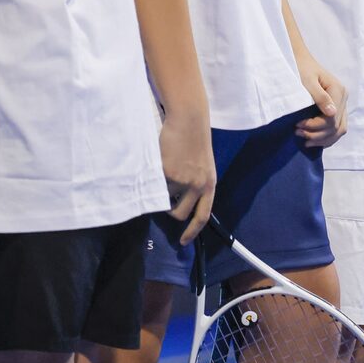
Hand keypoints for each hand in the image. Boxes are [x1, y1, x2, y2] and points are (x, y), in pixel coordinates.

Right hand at [159, 107, 217, 245]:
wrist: (190, 120)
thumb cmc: (194, 141)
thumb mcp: (203, 167)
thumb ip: (195, 185)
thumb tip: (179, 203)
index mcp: (209, 185)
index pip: (202, 216)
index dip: (192, 231)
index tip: (183, 242)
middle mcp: (197, 186)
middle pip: (179, 214)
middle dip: (169, 210)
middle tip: (165, 198)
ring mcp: (181, 179)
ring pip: (164, 197)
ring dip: (161, 188)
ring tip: (166, 167)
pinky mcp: (166, 171)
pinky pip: (155, 183)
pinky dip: (154, 175)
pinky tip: (161, 159)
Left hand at [294, 54, 346, 148]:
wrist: (300, 59)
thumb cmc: (300, 68)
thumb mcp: (307, 80)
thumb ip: (319, 96)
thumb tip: (332, 113)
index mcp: (338, 90)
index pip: (331, 118)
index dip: (315, 126)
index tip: (297, 126)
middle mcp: (343, 97)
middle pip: (337, 126)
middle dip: (317, 134)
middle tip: (298, 133)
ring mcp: (341, 103)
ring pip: (339, 129)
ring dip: (323, 138)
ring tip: (305, 140)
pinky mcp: (336, 107)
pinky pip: (337, 127)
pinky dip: (327, 136)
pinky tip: (313, 139)